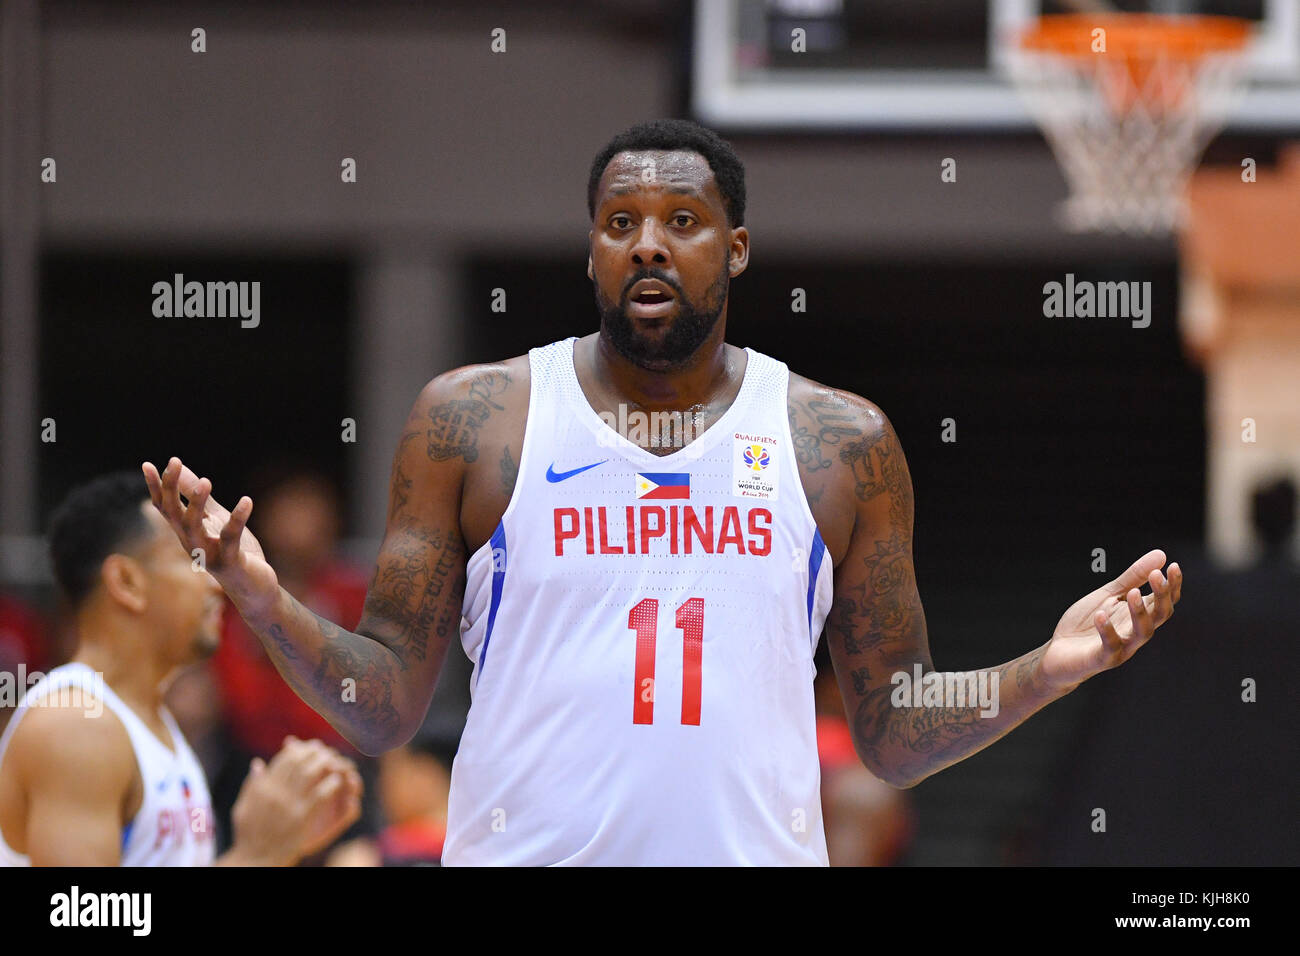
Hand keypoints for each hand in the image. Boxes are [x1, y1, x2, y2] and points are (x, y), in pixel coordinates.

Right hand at [141, 457, 277, 616]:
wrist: (255, 589)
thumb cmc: (234, 553)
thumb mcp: (216, 521)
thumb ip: (202, 500)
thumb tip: (183, 472)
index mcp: (187, 533)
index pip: (165, 508)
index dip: (155, 488)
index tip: (147, 464)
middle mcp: (192, 543)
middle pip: (173, 514)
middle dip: (170, 488)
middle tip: (174, 461)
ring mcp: (209, 554)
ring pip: (194, 527)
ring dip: (197, 503)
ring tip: (206, 480)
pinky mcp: (230, 562)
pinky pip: (231, 538)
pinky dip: (237, 518)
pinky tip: (246, 501)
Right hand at [230, 736, 363, 865]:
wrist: (255, 859)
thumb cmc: (248, 835)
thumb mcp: (243, 807)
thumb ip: (251, 784)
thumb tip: (257, 763)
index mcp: (262, 788)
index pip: (284, 759)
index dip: (299, 749)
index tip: (308, 746)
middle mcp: (275, 792)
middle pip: (299, 762)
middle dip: (314, 752)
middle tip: (324, 751)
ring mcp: (289, 804)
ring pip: (311, 773)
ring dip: (324, 763)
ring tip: (333, 761)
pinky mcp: (302, 818)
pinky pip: (321, 793)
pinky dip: (331, 783)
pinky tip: (337, 781)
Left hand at [1040, 549, 1182, 691]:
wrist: (1059, 652)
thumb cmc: (1087, 623)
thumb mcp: (1108, 595)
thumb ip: (1132, 578)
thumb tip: (1161, 554)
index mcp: (1138, 616)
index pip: (1164, 601)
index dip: (1172, 585)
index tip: (1173, 565)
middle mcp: (1135, 632)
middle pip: (1159, 615)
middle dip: (1161, 595)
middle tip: (1156, 575)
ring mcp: (1122, 647)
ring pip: (1142, 632)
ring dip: (1140, 612)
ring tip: (1134, 592)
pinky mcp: (1102, 659)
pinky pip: (1110, 646)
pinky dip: (1107, 630)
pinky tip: (1100, 614)